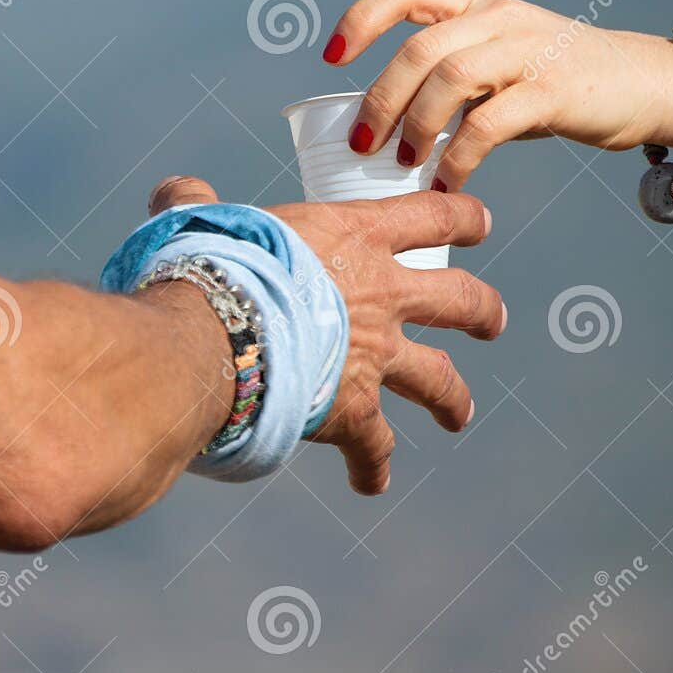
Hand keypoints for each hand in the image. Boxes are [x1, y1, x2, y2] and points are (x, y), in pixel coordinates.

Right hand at [148, 176, 505, 495]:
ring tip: (459, 415)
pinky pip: (374, 446)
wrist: (215, 333)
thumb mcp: (205, 220)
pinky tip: (369, 481)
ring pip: (437, 379)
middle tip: (492, 322)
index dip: (462, 218)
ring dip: (452, 398)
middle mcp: (381, 295)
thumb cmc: (210, 266)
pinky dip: (372, 466)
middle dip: (481, 311)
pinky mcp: (353, 412)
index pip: (431, 217)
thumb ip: (197, 204)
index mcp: (355, 237)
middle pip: (458, 301)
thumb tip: (180, 190)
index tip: (481, 223)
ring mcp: (375, 357)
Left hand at [324, 0, 672, 189]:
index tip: (332, 59)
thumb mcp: (500, 60)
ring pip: (448, 80)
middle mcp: (498, 17)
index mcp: (477, 3)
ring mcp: (528, 49)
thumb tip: (386, 122)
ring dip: (416, 126)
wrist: (646, 84)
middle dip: (380, 99)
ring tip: (405, 162)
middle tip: (362, 141)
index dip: (361, 19)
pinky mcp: (552, 90)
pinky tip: (447, 184)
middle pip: (419, 49)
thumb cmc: (560, 80)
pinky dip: (459, 159)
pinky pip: (488, 124)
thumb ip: (451, 77)